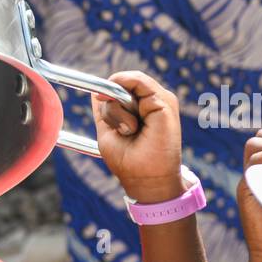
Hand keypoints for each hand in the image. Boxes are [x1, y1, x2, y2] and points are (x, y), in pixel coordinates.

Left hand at [91, 71, 183, 202]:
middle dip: (112, 104)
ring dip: (118, 110)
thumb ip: (105, 111)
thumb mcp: (108, 131)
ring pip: (127, 83)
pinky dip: (126, 102)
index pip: (120, 86)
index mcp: (140, 108)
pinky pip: (137, 82)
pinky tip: (131, 126)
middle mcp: (151, 101)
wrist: (146, 179)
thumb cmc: (128, 161)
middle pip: (121, 83)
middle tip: (121, 129)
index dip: (107, 90)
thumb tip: (96, 93)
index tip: (98, 99)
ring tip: (130, 131)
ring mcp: (159, 100)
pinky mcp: (165, 102)